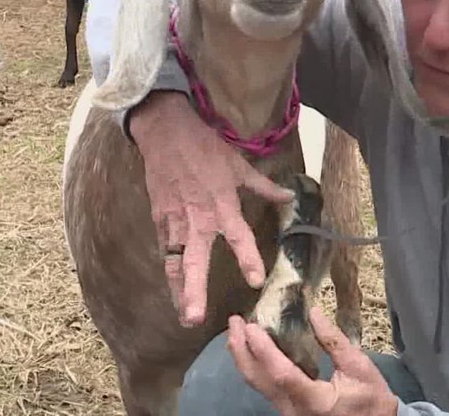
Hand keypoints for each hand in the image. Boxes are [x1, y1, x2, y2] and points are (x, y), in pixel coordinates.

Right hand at [128, 91, 294, 326]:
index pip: (237, 236)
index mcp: (222, 205)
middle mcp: (197, 219)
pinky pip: (165, 250)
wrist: (166, 132)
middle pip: (194, 260)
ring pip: (175, 262)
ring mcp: (174, 221)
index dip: (247, 258)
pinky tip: (175, 290)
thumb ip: (263, 187)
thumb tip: (289, 197)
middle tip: (195, 316)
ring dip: (179, 290)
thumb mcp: (239, 165)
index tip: (255, 280)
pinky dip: (170, 270)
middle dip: (193, 289)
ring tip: (184, 315)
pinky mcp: (159, 219)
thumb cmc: (205, 148)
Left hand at [226, 306, 399, 415]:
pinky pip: (264, 387)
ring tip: (238, 331)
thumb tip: (313, 312)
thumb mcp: (359, 368)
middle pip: (257, 380)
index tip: (251, 325)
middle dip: (241, 350)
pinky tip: (254, 350)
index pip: (280, 372)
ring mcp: (288, 413)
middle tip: (234, 322)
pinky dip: (255, 366)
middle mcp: (293, 410)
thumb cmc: (371, 401)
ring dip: (244, 357)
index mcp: (313, 400)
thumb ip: (334, 341)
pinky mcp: (288, 411)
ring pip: (257, 385)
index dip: (263, 349)